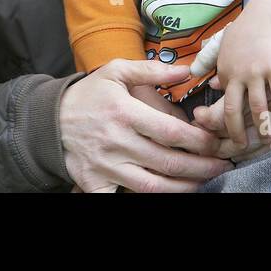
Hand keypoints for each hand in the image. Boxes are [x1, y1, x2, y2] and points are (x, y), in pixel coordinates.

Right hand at [59, 60, 232, 192]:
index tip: (215, 142)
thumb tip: (185, 70)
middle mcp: (116, 141)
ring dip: (182, 187)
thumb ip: (151, 70)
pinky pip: (122, 198)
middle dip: (200, 166)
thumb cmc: (89, 94)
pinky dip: (144, 200)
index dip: (198, 140)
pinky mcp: (95, 183)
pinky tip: (166, 194)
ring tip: (203, 183)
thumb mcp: (116, 71)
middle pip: (167, 161)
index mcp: (124, 112)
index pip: (170, 131)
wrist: (49, 119)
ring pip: (152, 185)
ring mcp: (105, 166)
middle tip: (221, 165)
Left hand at [194, 30, 270, 161]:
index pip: (220, 103)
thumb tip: (213, 86)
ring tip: (267, 138)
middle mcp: (237, 74)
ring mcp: (256, 72)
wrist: (270, 13)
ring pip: (257, 108)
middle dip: (235, 133)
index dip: (220, 121)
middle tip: (240, 147)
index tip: (223, 134)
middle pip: (232, 111)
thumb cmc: (249, 28)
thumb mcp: (227, 44)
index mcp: (225, 70)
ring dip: (262, 126)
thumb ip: (218, 65)